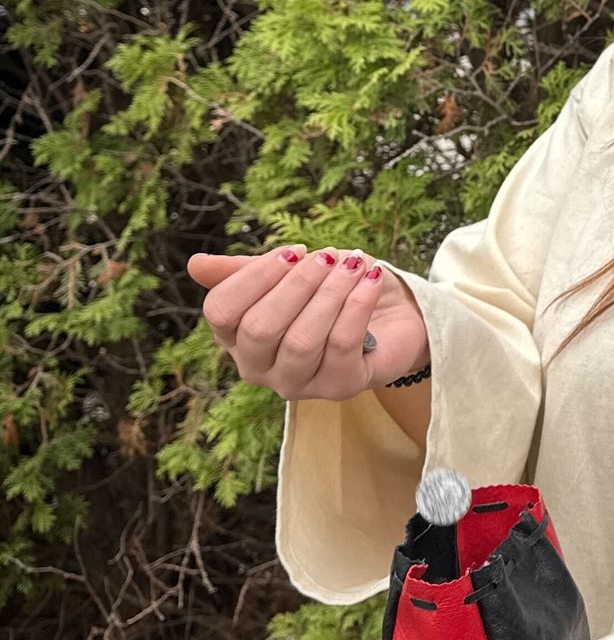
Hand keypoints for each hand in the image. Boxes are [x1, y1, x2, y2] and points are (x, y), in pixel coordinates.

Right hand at [186, 245, 429, 400]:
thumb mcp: (288, 273)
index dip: (255, 277)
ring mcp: (297, 384)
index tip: (295, 251)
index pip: (221, 311)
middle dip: (296, 284)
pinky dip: (357, 306)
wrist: (391, 315)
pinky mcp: (339, 388)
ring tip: (355, 264)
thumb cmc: (329, 291)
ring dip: (330, 294)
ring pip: (301, 341)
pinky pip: (341, 344)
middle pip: (259, 328)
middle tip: (327, 255)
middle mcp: (258, 367)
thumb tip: (195, 265)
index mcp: (235, 337)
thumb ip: (244, 270)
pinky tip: (370, 281)